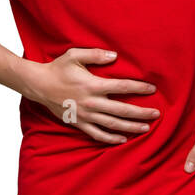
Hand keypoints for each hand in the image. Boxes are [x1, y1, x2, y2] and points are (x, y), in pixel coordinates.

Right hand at [22, 48, 160, 143]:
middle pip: (122, 110)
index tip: (153, 89)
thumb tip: (115, 55)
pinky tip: (122, 140)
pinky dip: (110, 138)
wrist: (38, 85)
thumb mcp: (74, 56)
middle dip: (141, 113)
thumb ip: (95, 54)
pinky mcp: (78, 123)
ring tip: (146, 128)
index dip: (139, 88)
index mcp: (93, 85)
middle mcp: (91, 102)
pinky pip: (96, 134)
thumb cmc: (58, 69)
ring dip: (131, 127)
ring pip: (112, 124)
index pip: (122, 87)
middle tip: (157, 114)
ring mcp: (85, 115)